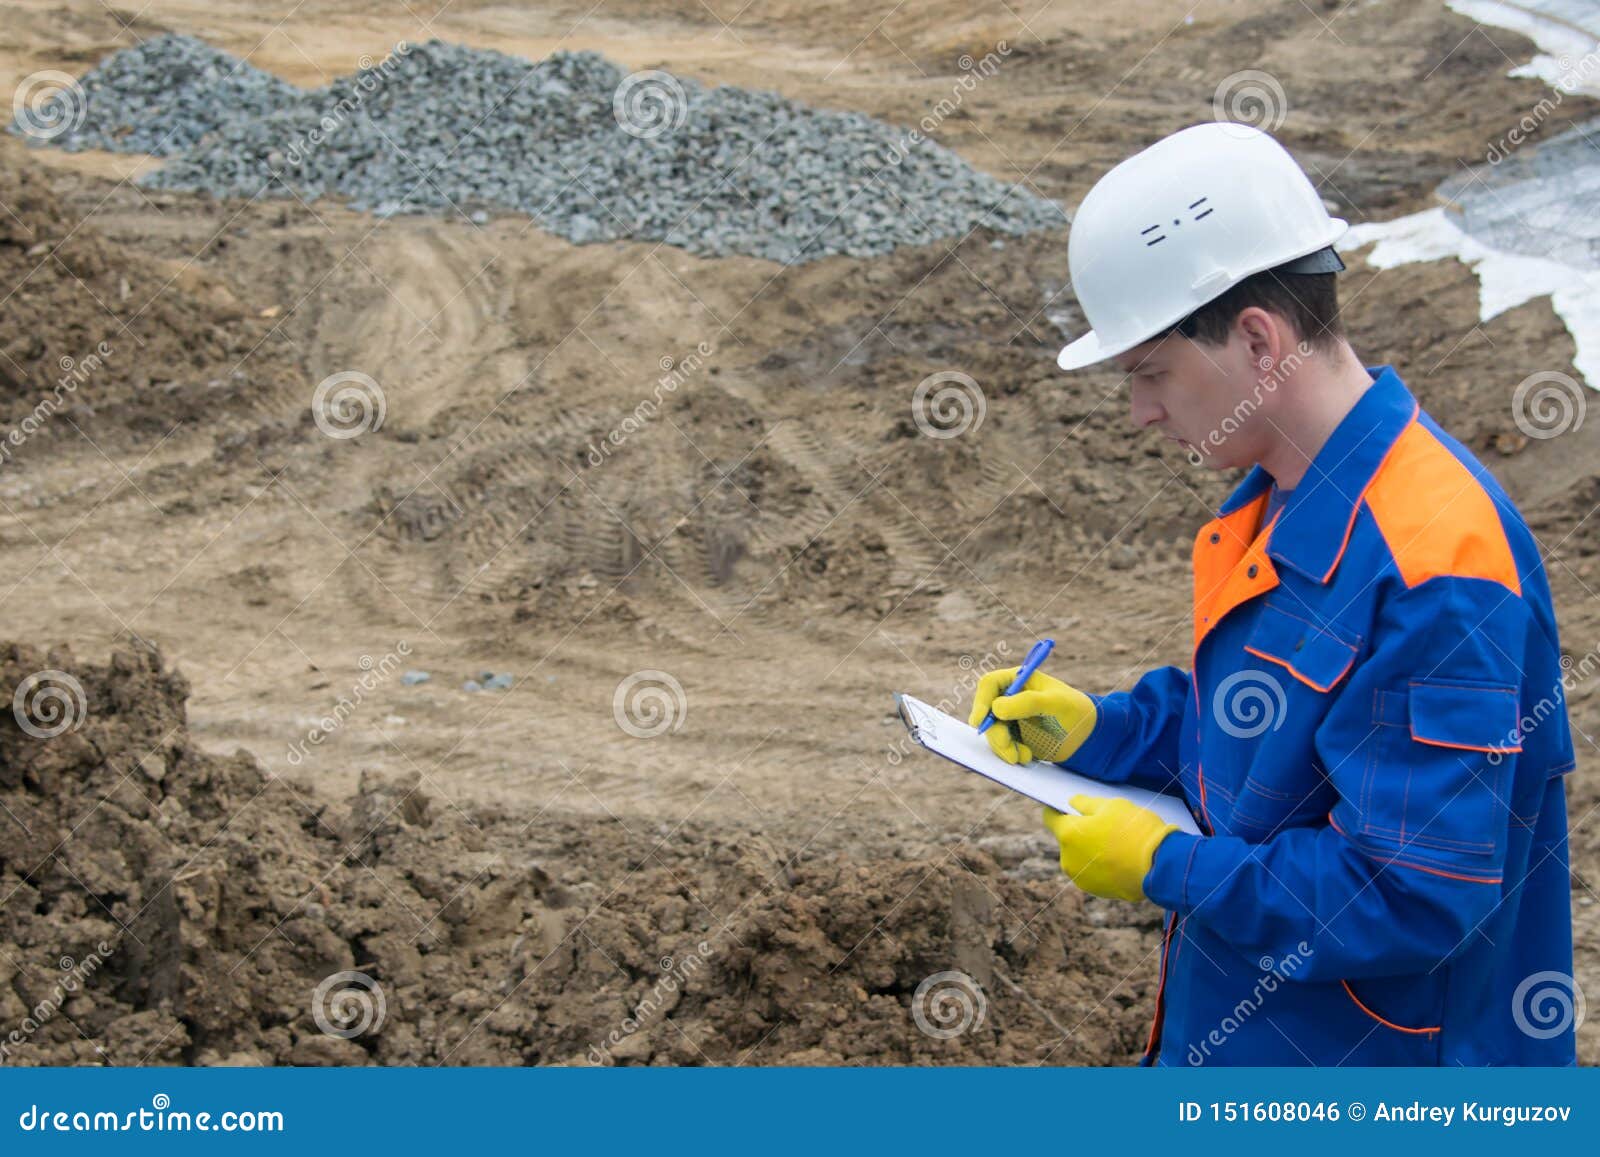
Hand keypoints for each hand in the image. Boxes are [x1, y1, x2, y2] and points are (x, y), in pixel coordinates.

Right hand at [968, 666, 1096, 764]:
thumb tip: (996, 708)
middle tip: (1008, 748)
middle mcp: (1009, 697)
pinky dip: (1009, 754)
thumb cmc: (1075, 711)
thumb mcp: (1056, 703)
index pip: (989, 685)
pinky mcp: (1013, 736)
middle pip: (986, 712)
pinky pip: (1000, 745)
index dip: (981, 701)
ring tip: (1025, 757)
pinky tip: (1027, 757)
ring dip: (1003, 747)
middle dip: (995, 733)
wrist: (1086, 737)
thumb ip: (1028, 702)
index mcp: (1018, 680)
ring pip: (992, 732)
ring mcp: (1009, 718)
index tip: (980, 722)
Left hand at [1042, 795, 1177, 902]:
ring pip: (1080, 857)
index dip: (1058, 810)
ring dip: (1091, 851)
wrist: (1159, 864)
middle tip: (1105, 826)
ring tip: (1116, 843)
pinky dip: (1102, 866)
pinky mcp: (1096, 890)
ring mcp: (1081, 877)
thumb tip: (1072, 803)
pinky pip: (1093, 872)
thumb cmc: (1134, 830)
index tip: (1067, 807)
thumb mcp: (1111, 805)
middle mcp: (1068, 859)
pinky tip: (1121, 858)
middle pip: (1067, 840)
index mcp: (1068, 835)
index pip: (1050, 818)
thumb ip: (1085, 803)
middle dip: (1081, 832)